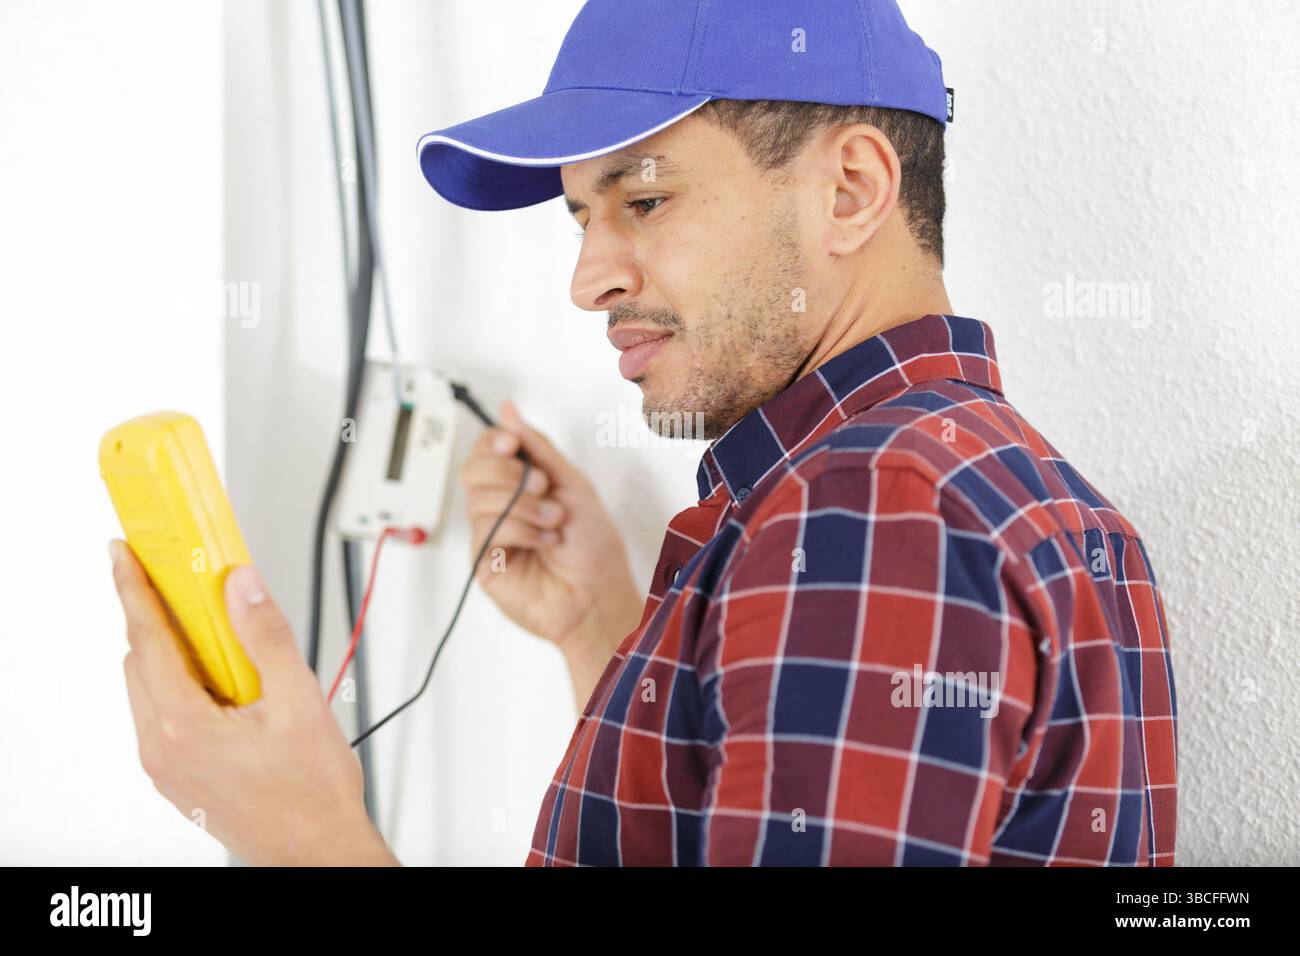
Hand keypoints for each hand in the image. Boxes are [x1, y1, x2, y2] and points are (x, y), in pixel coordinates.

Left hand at [109, 539, 397, 865]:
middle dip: (161, 618)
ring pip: (151, 689)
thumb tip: (241, 587)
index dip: (133, 588)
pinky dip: (183, 686)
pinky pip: (164, 716)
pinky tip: (226, 682)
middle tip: (186, 585)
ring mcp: (166, 765)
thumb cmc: (312, 792)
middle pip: (142, 661)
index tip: (123, 556)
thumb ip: (266, 636)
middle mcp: (162, 748)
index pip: (148, 639)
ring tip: (220, 637)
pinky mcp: (178, 776)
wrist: (317, 850)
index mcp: (183, 726)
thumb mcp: (300, 700)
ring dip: (176, 655)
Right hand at [460, 400, 642, 659]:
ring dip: (524, 506)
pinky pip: (487, 529)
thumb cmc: (593, 545)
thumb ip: (537, 446)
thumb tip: (507, 409)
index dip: (494, 442)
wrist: (599, 593)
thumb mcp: (572, 483)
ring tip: (554, 523)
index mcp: (521, 483)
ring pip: (478, 498)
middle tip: (543, 488)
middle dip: (509, 473)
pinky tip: (544, 543)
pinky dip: (521, 530)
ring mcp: (490, 534)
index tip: (514, 446)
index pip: (486, 449)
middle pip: (472, 469)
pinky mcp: (484, 561)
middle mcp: (501, 505)